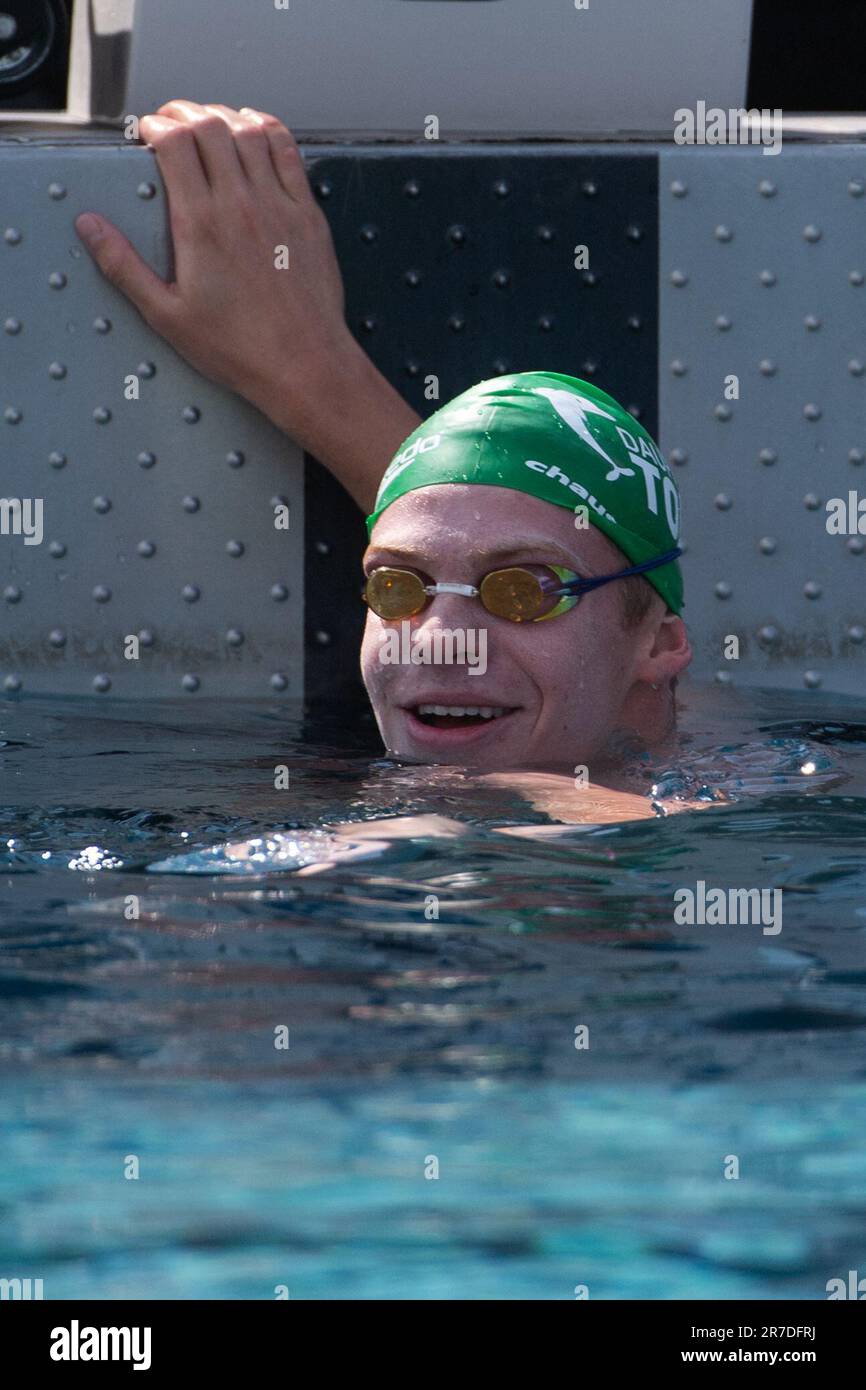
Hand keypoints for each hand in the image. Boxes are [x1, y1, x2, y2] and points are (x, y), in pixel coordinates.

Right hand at [75, 100, 420, 509]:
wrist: (304, 365)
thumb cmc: (240, 349)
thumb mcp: (167, 316)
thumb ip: (125, 267)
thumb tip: (91, 227)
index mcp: (201, 225)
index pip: (175, 143)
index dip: (155, 126)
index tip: (145, 133)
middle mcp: (240, 205)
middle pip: (210, 126)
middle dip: (184, 113)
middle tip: (171, 123)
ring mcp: (278, 205)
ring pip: (250, 130)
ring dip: (224, 116)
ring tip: (208, 123)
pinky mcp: (307, 215)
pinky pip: (289, 152)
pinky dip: (268, 130)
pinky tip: (256, 131)